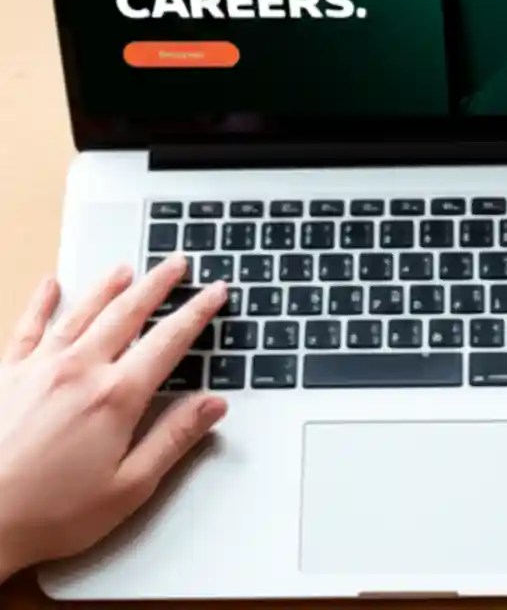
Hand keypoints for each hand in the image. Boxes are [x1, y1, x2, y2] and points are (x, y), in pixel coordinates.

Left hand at [0, 256, 228, 580]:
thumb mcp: (130, 486)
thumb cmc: (50, 513)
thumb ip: (174, 438)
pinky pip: (27, 327)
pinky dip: (41, 302)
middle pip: (127, 313)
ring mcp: (37, 368)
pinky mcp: (4, 375)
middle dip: (157, 285)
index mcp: (116, 397)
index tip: (214, 292)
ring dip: (108, 287)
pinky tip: (50, 284)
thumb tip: (212, 404)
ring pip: (81, 312)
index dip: (197, 312)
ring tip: (127, 269)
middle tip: (177, 263)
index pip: (169, 341)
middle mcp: (79, 371)